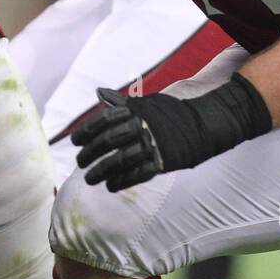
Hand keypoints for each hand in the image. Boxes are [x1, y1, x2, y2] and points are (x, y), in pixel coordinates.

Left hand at [73, 76, 272, 192]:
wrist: (205, 124)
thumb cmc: (171, 114)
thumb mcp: (147, 104)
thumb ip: (122, 103)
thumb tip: (99, 92)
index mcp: (137, 110)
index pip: (104, 120)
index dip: (86, 131)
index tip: (74, 142)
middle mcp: (143, 126)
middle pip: (109, 141)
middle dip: (90, 153)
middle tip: (79, 163)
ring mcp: (153, 144)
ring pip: (120, 160)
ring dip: (101, 171)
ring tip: (90, 179)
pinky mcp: (163, 161)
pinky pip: (137, 174)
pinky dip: (121, 181)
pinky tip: (110, 186)